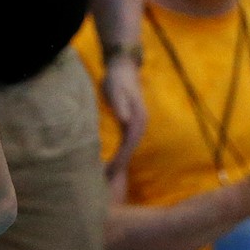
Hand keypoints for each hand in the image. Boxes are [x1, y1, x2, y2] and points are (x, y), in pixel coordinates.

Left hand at [101, 57, 147, 178]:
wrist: (122, 68)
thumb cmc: (117, 79)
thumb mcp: (115, 89)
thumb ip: (120, 104)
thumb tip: (126, 120)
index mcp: (138, 118)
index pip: (130, 144)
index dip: (121, 158)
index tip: (112, 171)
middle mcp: (140, 123)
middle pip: (131, 149)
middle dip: (121, 165)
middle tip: (108, 181)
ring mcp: (137, 124)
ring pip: (129, 147)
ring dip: (121, 161)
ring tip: (109, 176)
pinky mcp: (130, 123)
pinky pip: (126, 142)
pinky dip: (120, 153)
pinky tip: (112, 160)